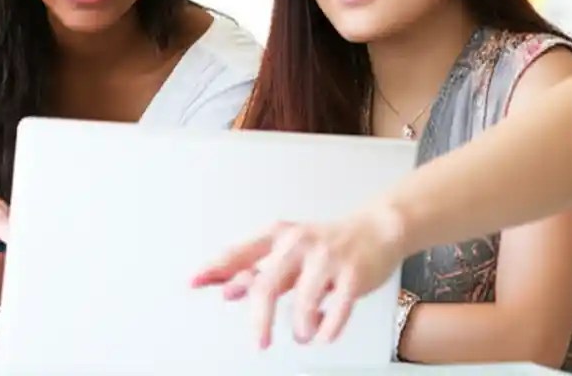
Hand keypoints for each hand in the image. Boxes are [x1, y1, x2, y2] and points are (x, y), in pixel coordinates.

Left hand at [191, 207, 405, 348]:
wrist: (377, 229)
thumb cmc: (327, 243)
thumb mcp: (288, 252)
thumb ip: (258, 270)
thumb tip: (226, 289)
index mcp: (278, 237)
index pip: (239, 253)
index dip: (215, 268)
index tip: (194, 281)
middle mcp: (299, 244)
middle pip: (267, 285)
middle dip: (260, 319)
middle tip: (259, 342)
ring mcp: (327, 258)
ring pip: (303, 300)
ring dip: (300, 327)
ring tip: (302, 335)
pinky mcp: (353, 274)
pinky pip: (337, 308)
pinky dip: (327, 327)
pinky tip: (323, 334)